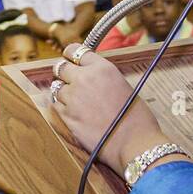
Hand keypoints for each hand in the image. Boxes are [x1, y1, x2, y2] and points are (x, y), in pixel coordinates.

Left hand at [49, 44, 169, 175]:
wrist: (134, 143)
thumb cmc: (136, 117)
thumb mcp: (123, 85)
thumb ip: (103, 77)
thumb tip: (91, 75)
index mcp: (102, 68)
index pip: (75, 50)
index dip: (71, 56)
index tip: (71, 60)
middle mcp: (84, 79)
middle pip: (60, 67)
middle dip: (63, 72)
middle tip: (68, 79)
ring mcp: (73, 98)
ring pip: (56, 87)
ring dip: (63, 92)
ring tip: (75, 101)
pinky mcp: (66, 116)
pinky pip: (57, 106)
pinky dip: (62, 108)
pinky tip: (74, 113)